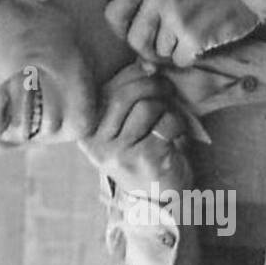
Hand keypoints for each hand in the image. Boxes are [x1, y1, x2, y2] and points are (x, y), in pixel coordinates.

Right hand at [76, 62, 193, 194]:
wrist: (161, 201)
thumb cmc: (145, 156)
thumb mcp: (128, 127)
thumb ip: (129, 98)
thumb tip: (147, 63)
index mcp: (88, 132)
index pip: (106, 89)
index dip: (132, 74)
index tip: (151, 71)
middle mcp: (97, 144)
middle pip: (125, 95)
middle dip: (152, 86)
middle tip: (167, 90)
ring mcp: (118, 153)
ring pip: (146, 107)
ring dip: (166, 109)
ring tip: (169, 121)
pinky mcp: (143, 159)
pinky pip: (164, 124)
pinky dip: (177, 125)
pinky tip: (176, 138)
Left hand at [105, 0, 258, 68]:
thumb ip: (148, 15)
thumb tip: (143, 67)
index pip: (113, 15)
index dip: (124, 30)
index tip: (141, 30)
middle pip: (135, 41)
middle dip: (149, 49)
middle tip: (167, 43)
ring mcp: (176, 16)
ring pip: (160, 53)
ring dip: (174, 51)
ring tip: (191, 32)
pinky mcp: (194, 35)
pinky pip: (180, 60)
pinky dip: (190, 56)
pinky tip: (202, 39)